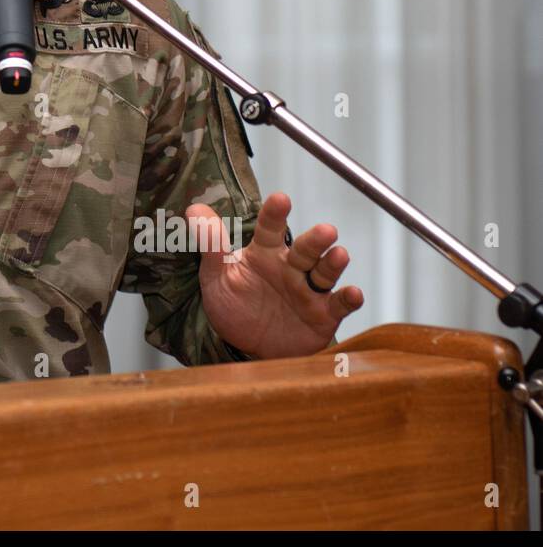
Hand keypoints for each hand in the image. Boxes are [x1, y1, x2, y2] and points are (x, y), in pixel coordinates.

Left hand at [188, 192, 363, 358]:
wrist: (246, 347)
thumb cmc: (234, 305)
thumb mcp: (216, 276)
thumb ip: (210, 244)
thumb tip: (194, 211)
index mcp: (264, 253)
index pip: (269, 228)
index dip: (275, 213)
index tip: (280, 199)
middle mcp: (290, 267)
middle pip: (305, 249)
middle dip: (315, 240)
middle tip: (325, 231)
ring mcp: (308, 291)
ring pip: (325, 272)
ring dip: (334, 264)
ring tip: (339, 254)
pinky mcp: (322, 315)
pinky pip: (339, 305)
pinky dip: (348, 299)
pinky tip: (353, 294)